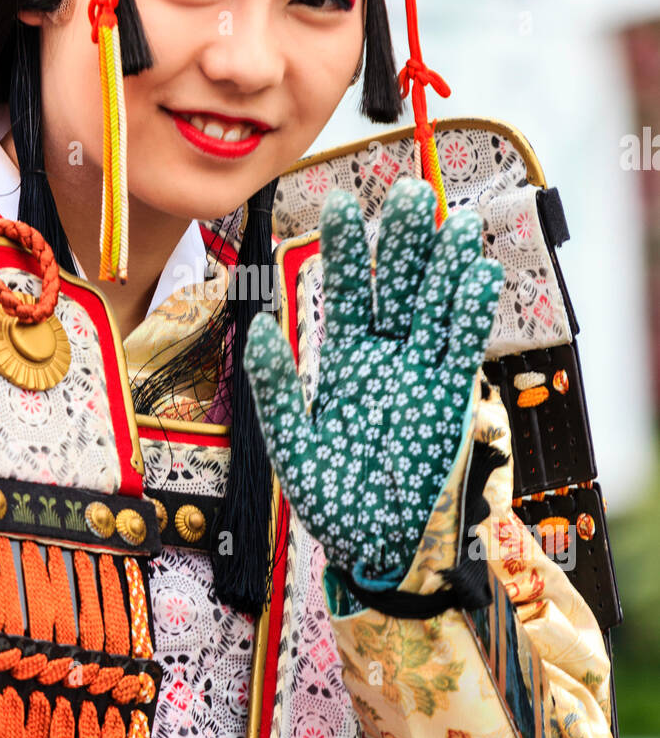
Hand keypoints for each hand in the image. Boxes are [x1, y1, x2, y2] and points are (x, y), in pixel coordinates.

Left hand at [242, 179, 503, 589]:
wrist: (372, 544)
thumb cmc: (328, 497)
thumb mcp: (292, 444)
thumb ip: (277, 388)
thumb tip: (257, 327)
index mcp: (343, 356)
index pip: (346, 291)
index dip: (347, 250)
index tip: (340, 202)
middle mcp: (385, 353)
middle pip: (397, 286)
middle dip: (403, 242)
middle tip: (410, 193)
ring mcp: (422, 370)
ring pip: (436, 306)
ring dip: (447, 266)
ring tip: (458, 222)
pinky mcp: (453, 396)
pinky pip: (464, 347)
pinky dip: (472, 312)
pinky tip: (479, 274)